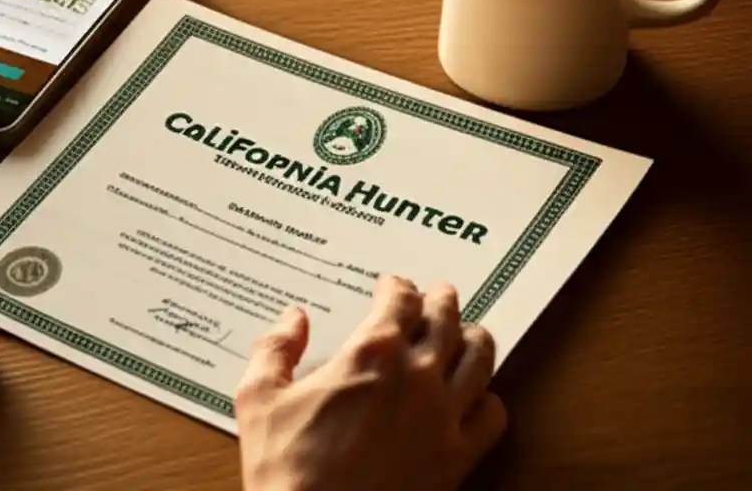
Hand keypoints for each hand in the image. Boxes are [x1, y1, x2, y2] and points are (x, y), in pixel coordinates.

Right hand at [235, 276, 504, 490]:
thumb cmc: (286, 466)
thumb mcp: (259, 398)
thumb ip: (275, 349)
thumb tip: (292, 317)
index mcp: (370, 354)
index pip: (399, 300)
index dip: (397, 286)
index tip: (392, 285)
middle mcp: (416, 377)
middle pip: (446, 320)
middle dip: (442, 300)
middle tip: (440, 293)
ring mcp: (443, 417)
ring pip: (479, 359)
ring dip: (474, 337)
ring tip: (469, 331)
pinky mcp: (457, 457)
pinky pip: (493, 415)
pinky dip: (489, 398)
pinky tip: (477, 396)